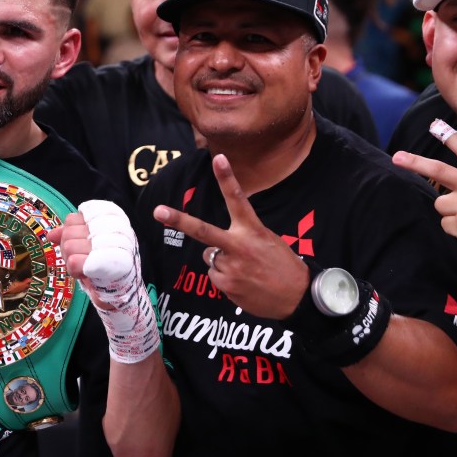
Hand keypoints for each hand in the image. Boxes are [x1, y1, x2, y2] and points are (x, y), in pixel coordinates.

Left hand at [55, 201, 159, 363]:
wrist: (122, 297)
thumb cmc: (104, 269)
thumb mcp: (86, 247)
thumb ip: (70, 236)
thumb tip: (50, 234)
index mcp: (113, 221)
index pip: (75, 217)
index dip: (71, 233)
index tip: (81, 245)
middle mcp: (115, 229)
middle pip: (70, 231)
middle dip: (69, 248)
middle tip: (83, 260)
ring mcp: (112, 246)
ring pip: (69, 246)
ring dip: (72, 262)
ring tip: (86, 268)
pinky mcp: (106, 264)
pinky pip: (73, 262)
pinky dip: (75, 271)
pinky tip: (86, 274)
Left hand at [152, 154, 308, 318]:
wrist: (298, 297)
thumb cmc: (282, 265)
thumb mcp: (268, 240)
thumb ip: (242, 237)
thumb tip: (214, 248)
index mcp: (253, 230)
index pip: (237, 200)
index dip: (227, 178)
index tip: (218, 159)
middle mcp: (239, 246)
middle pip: (203, 231)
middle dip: (178, 220)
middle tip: (158, 211)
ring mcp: (231, 268)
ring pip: (211, 258)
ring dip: (223, 263)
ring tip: (247, 270)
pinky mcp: (226, 286)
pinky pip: (214, 276)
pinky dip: (225, 279)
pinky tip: (244, 282)